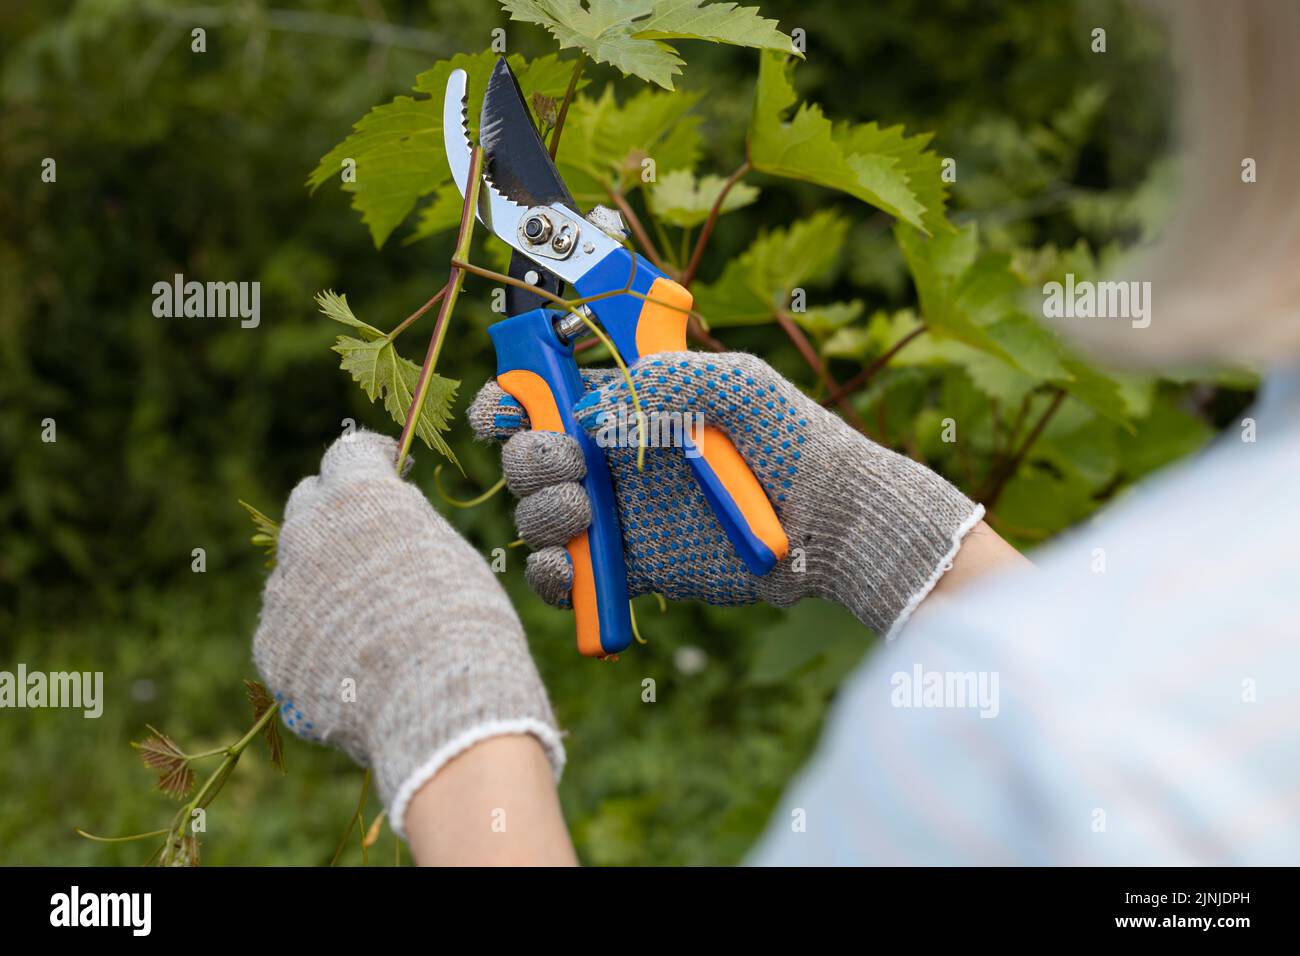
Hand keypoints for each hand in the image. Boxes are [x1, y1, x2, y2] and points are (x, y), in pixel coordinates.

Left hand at [252, 430, 563, 837]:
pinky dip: (314, 636)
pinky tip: (354, 662)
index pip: (348, 452)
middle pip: (307, 502)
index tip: (390, 466)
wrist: (440, 704)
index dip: (371, 457)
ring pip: (296, 570)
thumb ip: (407, 530)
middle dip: (335, 510)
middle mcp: (309, 534)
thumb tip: (388, 529)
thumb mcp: (450, 554)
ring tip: (371, 618)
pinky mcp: (272, 646)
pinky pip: (289, 628)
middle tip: (370, 535)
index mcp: (359, 498)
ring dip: (324, 578)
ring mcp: (283, 592)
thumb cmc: (467, 623)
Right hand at [468, 351, 983, 638]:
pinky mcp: (632, 568)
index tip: (505, 410)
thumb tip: (596, 411)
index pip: (544, 394)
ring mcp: (619, 515)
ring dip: (542, 514)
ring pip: (538, 517)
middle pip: (528, 457)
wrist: (829, 522)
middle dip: (530, 459)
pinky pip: (569, 577)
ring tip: (585, 511)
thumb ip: (666, 379)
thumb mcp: (737, 384)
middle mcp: (612, 459)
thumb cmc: (791, 440)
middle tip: (570, 463)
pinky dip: (556, 576)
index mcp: (627, 406)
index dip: (510, 398)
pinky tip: (575, 566)